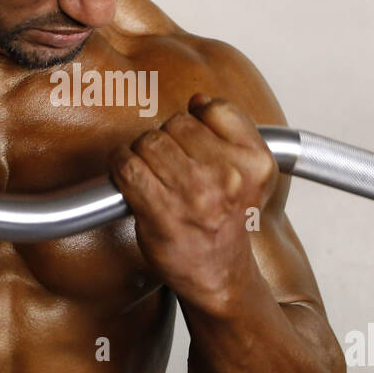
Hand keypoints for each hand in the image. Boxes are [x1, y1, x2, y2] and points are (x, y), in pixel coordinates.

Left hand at [107, 94, 277, 307]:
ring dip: (143, 152)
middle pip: (176, 123)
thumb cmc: (229, 219)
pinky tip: (129, 176)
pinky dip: (120, 164)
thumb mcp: (251, 171)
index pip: (215, 108)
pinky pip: (126, 165)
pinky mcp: (160, 211)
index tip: (194, 141)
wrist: (219, 272)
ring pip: (149, 141)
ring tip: (153, 173)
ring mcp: (193, 193)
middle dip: (168, 139)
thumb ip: (229, 128)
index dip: (198, 120)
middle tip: (172, 164)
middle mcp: (226, 175)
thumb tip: (198, 101)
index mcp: (253, 161)